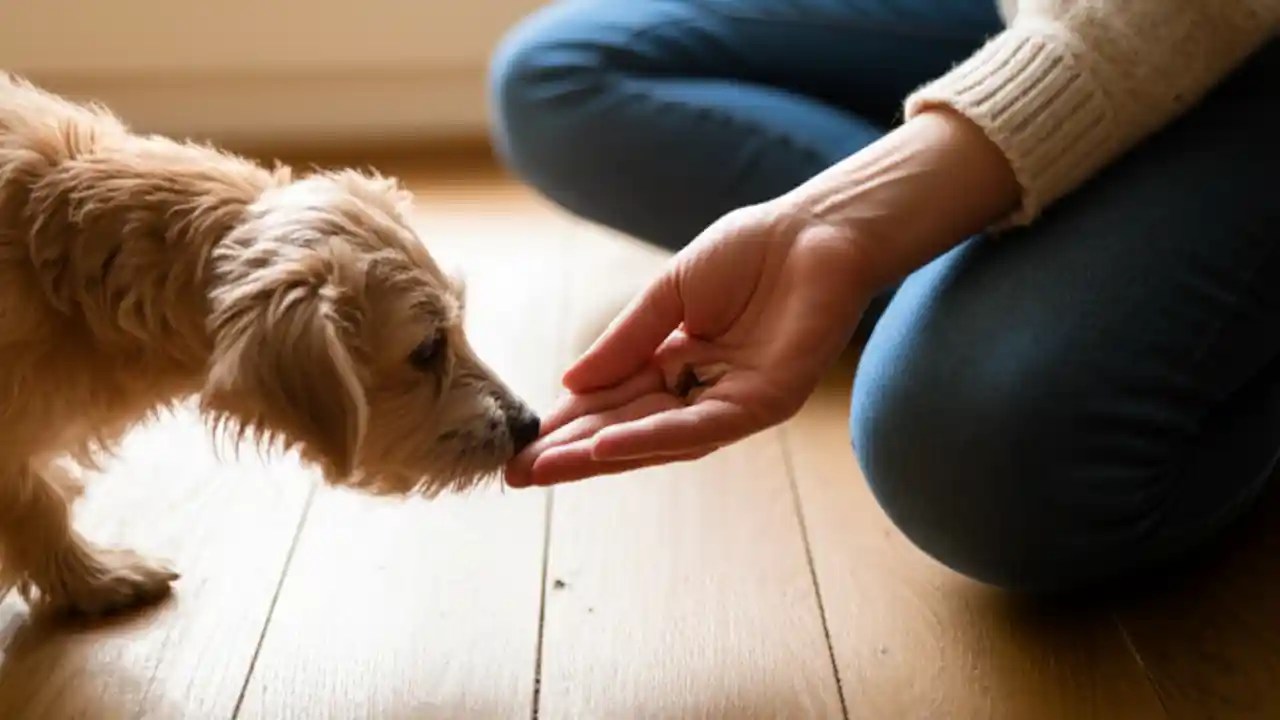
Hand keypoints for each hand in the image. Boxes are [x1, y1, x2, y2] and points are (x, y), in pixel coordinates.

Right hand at [504, 109, 1018, 487]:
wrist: (815, 231)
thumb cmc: (751, 252)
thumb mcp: (669, 296)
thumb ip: (625, 341)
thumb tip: (569, 384)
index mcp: (679, 365)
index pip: (615, 403)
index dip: (569, 423)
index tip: (522, 446)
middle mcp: (703, 392)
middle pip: (629, 430)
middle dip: (573, 453)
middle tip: (517, 475)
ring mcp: (734, 401)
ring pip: (658, 439)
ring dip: (601, 455)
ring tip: (548, 467)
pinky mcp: (765, 402)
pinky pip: (701, 427)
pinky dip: (652, 437)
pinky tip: (606, 445)